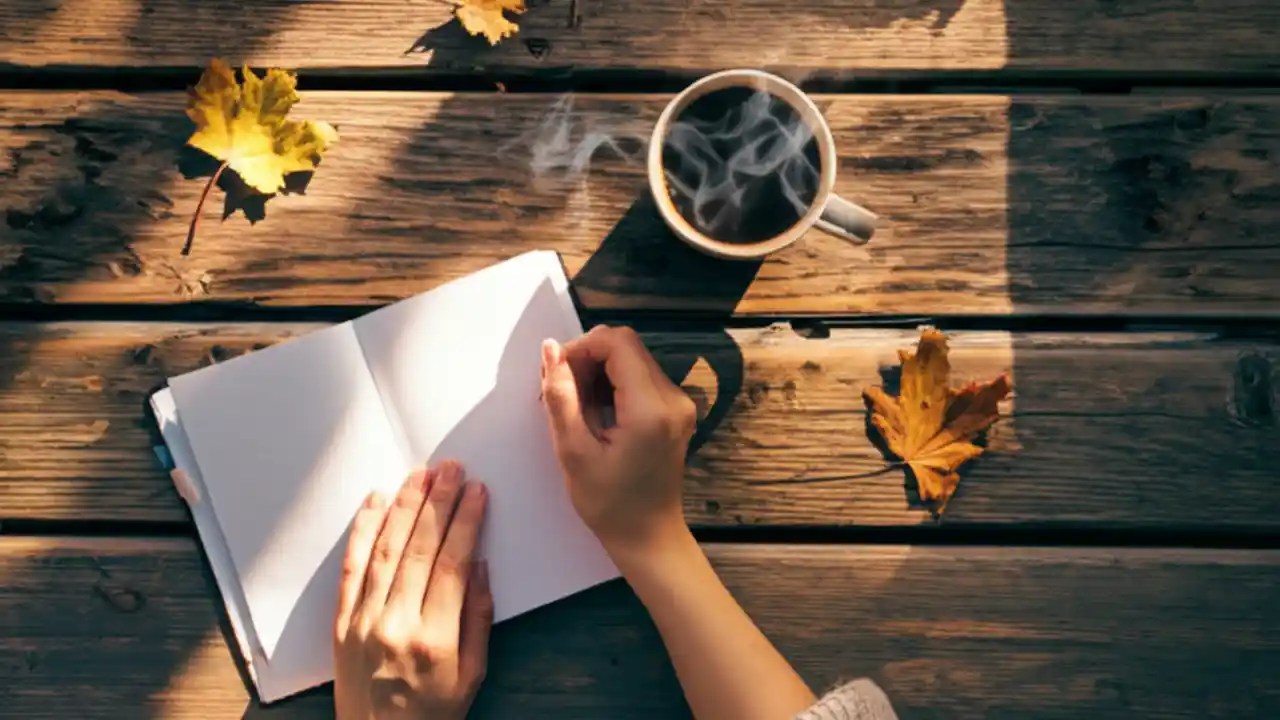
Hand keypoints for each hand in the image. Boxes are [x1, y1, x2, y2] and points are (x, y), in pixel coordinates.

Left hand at [333, 462, 491, 719]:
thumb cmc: (432, 712)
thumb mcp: (473, 673)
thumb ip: (478, 618)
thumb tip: (478, 565)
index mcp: (434, 639)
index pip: (452, 565)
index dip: (466, 523)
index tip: (478, 492)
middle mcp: (395, 625)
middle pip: (419, 549)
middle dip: (439, 503)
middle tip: (452, 468)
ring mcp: (362, 621)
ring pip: (385, 551)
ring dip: (405, 507)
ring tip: (421, 475)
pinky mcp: (340, 622)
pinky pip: (350, 568)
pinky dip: (362, 531)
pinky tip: (376, 502)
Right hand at [540, 325, 696, 561]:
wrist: (649, 537)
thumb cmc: (609, 505)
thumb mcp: (574, 452)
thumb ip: (561, 396)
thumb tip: (549, 350)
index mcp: (651, 408)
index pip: (618, 343)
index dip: (581, 347)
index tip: (557, 375)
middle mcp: (673, 398)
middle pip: (626, 347)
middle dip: (588, 359)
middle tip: (561, 393)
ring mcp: (679, 403)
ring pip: (632, 359)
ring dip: (598, 371)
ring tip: (575, 406)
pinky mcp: (675, 410)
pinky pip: (640, 377)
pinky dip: (613, 384)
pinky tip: (595, 413)